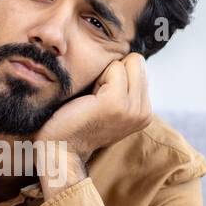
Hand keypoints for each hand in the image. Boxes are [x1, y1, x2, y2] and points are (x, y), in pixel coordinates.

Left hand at [33, 51, 152, 163]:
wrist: (60, 149)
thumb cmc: (77, 122)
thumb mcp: (111, 104)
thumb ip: (125, 85)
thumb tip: (127, 56)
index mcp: (145, 112)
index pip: (141, 68)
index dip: (118, 75)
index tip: (102, 98)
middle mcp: (144, 112)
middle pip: (138, 61)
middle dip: (115, 72)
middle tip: (96, 97)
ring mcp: (133, 109)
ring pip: (128, 62)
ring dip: (106, 75)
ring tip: (93, 100)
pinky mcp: (116, 103)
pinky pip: (114, 68)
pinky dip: (98, 78)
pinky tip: (89, 100)